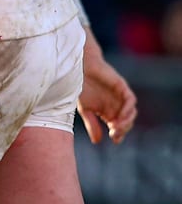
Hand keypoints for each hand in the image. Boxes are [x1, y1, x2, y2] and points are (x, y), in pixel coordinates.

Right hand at [78, 28, 136, 143]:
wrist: (78, 68)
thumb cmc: (79, 87)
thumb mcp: (85, 109)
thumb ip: (92, 124)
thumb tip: (97, 142)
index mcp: (108, 112)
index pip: (118, 127)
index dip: (118, 134)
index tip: (113, 139)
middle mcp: (116, 106)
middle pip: (126, 122)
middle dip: (122, 129)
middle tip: (114, 133)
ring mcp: (120, 97)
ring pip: (131, 113)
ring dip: (127, 121)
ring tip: (117, 126)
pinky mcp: (122, 87)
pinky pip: (131, 101)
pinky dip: (128, 109)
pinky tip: (121, 115)